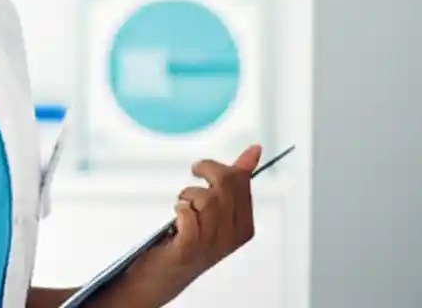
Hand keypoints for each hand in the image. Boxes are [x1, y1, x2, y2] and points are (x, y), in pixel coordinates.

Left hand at [128, 145, 262, 304]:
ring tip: (182, 206)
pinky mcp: (189, 248)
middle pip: (225, 185)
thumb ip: (236, 179)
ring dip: (187, 195)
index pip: (240, 183)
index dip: (218, 169)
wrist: (167, 272)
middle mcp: (232, 235)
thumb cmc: (193, 236)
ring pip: (205, 198)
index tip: (202, 169)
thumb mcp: (218, 208)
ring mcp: (212, 243)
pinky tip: (176, 217)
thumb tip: (254, 150)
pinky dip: (180, 210)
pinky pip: (188, 215)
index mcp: (244, 225)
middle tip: (192, 174)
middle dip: (205, 172)